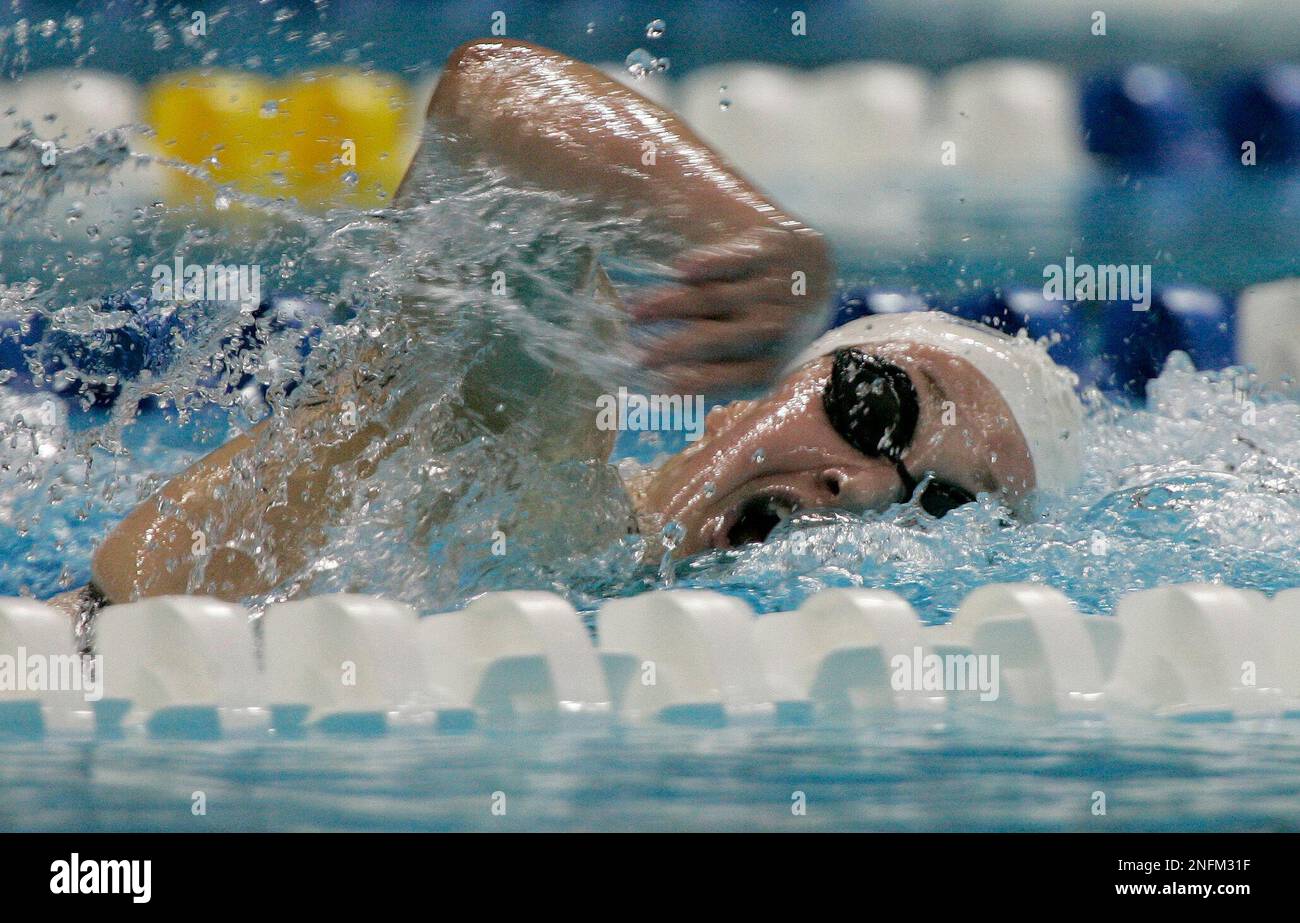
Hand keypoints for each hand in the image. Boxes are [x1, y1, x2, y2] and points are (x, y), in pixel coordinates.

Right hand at [630, 224, 833, 391]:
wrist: (813, 261)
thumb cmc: (772, 318)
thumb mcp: (763, 352)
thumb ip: (724, 372)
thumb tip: (670, 403)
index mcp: (777, 357)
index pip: (738, 376)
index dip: (701, 382)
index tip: (662, 384)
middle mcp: (777, 324)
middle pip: (720, 338)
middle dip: (676, 348)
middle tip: (638, 356)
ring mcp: (773, 285)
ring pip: (717, 298)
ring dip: (672, 304)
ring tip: (634, 310)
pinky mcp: (768, 248)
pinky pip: (736, 259)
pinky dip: (711, 264)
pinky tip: (681, 269)